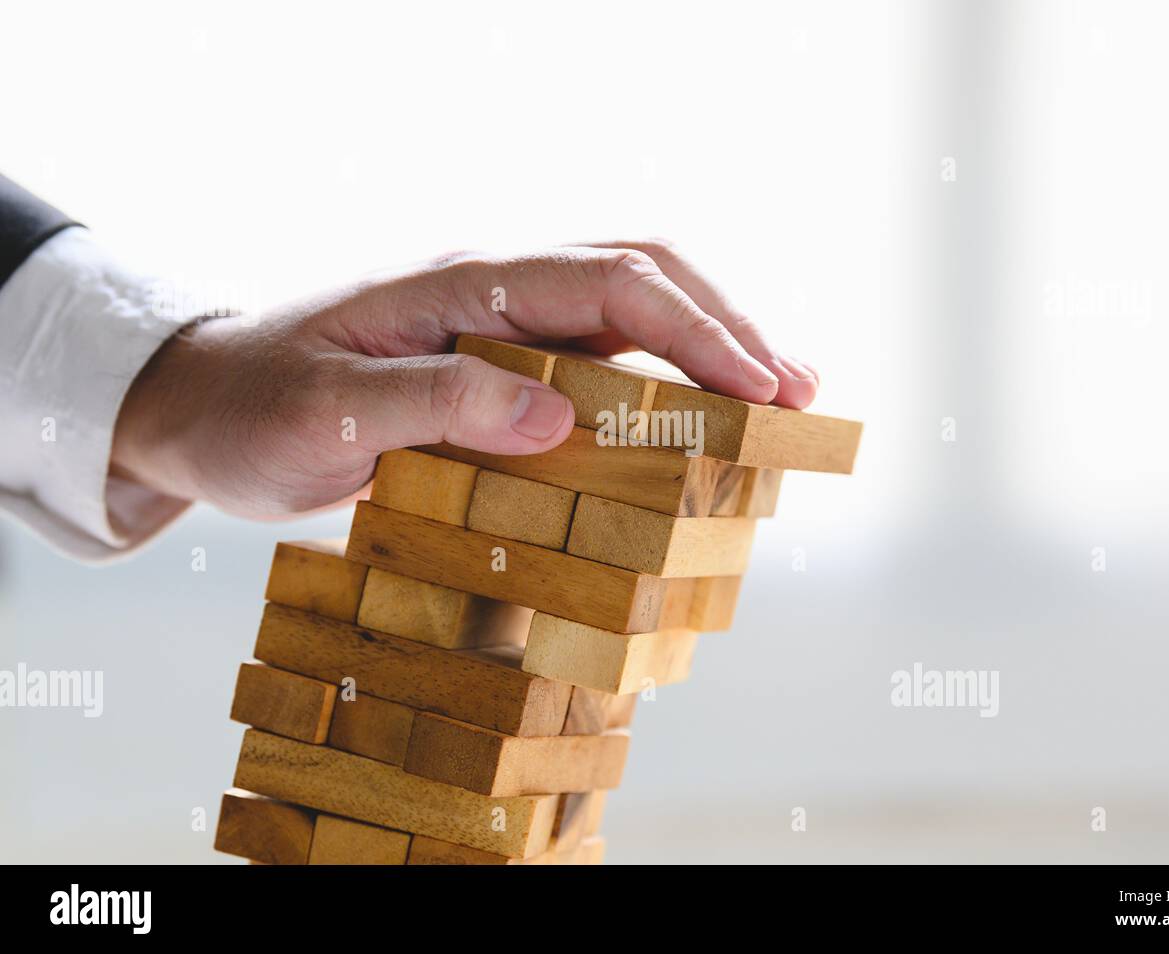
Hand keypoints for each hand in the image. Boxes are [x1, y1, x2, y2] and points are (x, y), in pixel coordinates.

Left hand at [110, 240, 820, 516]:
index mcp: (461, 287)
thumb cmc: (252, 412)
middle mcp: (493, 288)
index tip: (763, 389)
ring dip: (709, 341)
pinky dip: (663, 371)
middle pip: (642, 272)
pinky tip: (694, 410)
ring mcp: (499, 317)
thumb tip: (557, 415)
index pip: (610, 284)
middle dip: (729, 326)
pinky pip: (600, 346)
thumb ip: (431, 404)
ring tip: (778, 395)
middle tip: (798, 392)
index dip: (698, 332)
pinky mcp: (496, 354)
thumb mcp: (322, 419)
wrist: (201, 405)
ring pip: (631, 302)